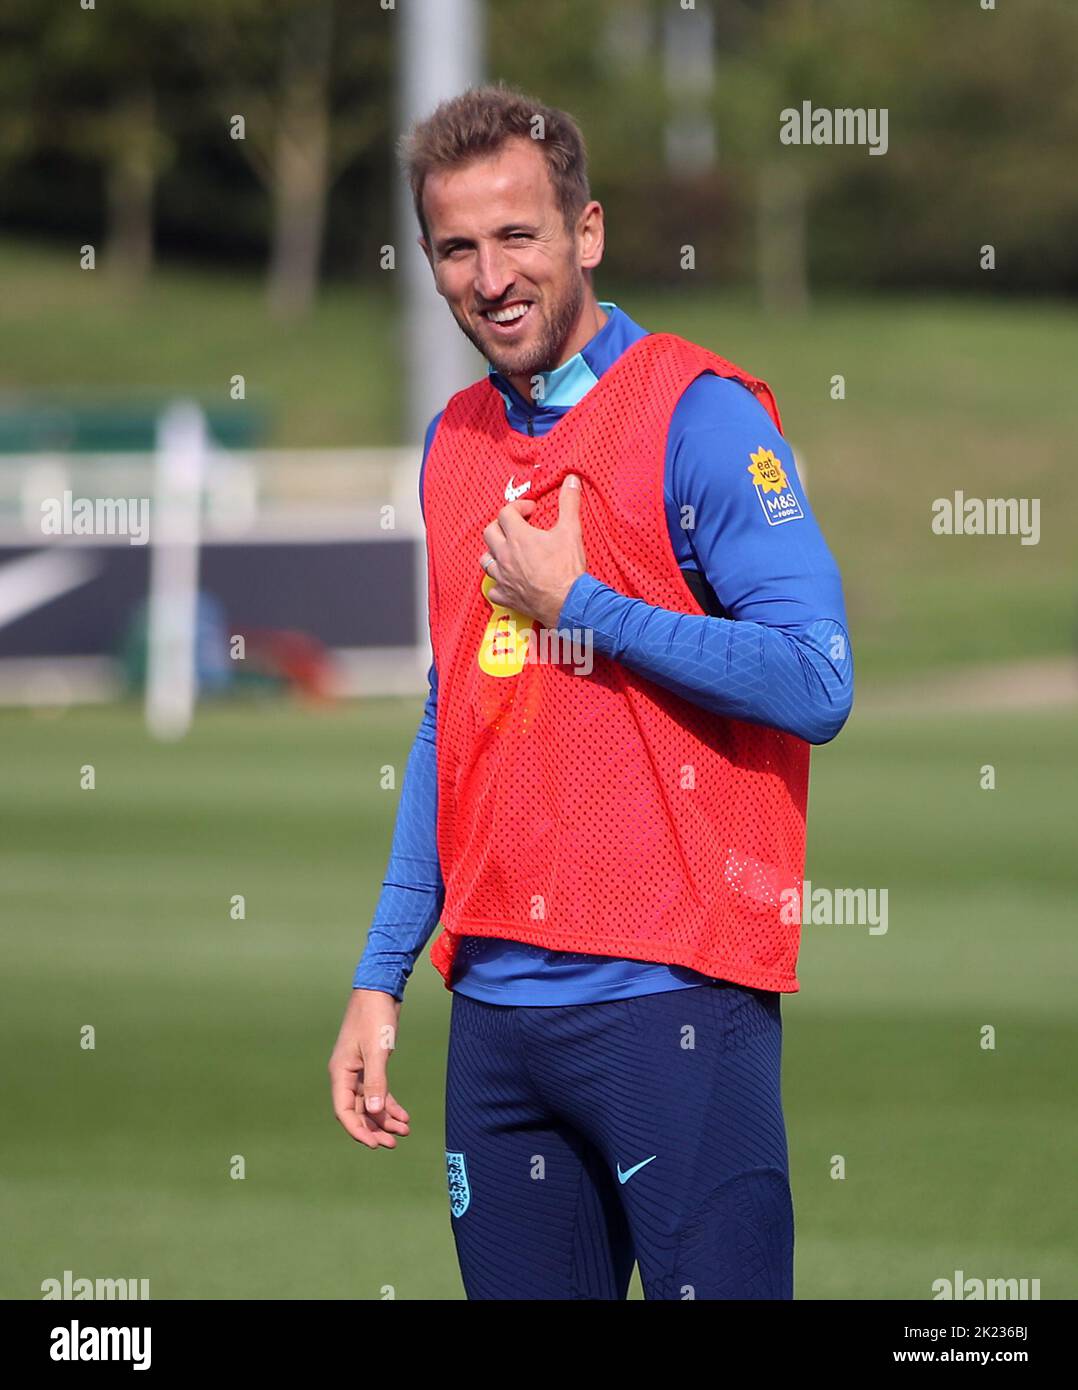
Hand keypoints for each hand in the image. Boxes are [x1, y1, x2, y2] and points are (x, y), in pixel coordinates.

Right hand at [328, 988, 410, 1148]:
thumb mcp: (377, 1051)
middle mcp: (347, 1074)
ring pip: (370, 1103)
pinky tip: (403, 1115)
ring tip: (404, 1131)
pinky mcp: (371, 1064)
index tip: (376, 1144)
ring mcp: (359, 1070)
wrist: (380, 990)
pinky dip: (390, 1104)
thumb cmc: (375, 1017)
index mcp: (341, 1072)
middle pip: (357, 1111)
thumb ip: (376, 1082)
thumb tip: (375, 1113)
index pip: (344, 1111)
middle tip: (393, 1143)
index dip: (358, 1130)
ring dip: (385, 1119)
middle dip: (374, 1129)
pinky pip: (378, 1092)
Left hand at [480, 474, 585, 627]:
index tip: (531, 511)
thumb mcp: (571, 530)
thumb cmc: (567, 568)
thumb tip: (571, 480)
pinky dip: (498, 583)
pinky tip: (508, 581)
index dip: (518, 507)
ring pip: (485, 560)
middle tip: (517, 527)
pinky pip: (493, 589)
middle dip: (501, 526)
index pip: (505, 513)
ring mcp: (503, 577)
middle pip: (489, 533)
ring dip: (494, 552)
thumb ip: (569, 503)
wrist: (569, 602)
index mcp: (518, 537)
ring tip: (508, 551)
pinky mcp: (507, 596)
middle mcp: (505, 556)